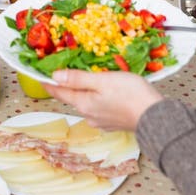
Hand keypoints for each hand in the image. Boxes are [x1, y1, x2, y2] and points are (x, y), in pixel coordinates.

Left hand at [47, 69, 162, 131]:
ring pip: (87, 103)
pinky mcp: (113, 123)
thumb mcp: (102, 80)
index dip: (49, 82)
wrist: (156, 117)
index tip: (39, 75)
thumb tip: (55, 76)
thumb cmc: (131, 95)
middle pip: (73, 97)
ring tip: (86, 79)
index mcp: (84, 104)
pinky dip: (98, 99)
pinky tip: (105, 93)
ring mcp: (102, 121)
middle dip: (67, 85)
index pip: (60, 92)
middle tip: (62, 71)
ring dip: (85, 92)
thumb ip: (78, 79)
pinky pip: (99, 109)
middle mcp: (89, 115)